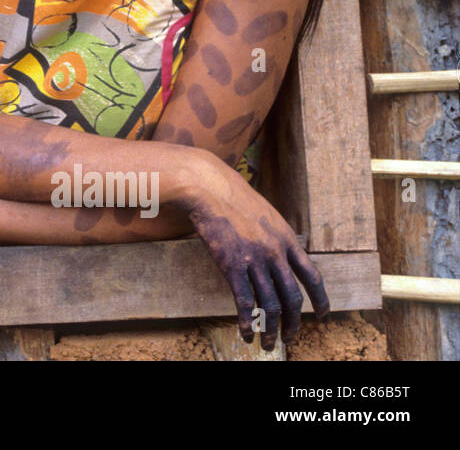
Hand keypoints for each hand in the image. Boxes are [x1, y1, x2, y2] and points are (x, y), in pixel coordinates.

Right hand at [179, 153, 330, 349]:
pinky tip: (245, 332)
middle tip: (290, 338)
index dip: (320, 300)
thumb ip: (276, 236)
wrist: (210, 188)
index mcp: (287, 240)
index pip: (312, 277)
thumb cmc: (234, 197)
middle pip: (292, 297)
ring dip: (270, 328)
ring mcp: (255, 259)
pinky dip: (247, 320)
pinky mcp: (232, 265)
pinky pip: (244, 300)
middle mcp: (275, 253)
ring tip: (268, 343)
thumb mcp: (266, 214)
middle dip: (293, 323)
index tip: (322, 316)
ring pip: (270, 304)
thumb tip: (280, 253)